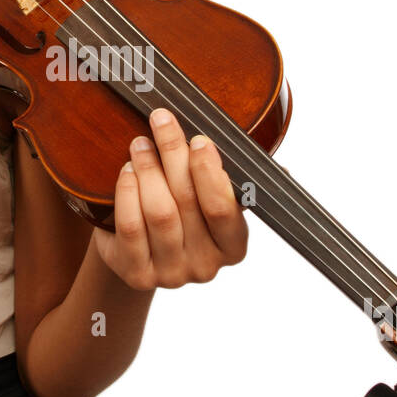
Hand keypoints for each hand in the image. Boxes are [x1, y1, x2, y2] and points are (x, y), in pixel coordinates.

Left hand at [91, 107, 248, 289]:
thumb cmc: (180, 214)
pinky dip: (128, 192)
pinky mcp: (138, 274)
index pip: (223, 209)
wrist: (136, 251)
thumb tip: (269, 159)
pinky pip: (131, 227)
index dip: (210, 172)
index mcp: (232, 246)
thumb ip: (227, 179)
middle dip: (173, 154)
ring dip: (148, 169)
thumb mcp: (206, 198)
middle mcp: (206, 266)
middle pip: (188, 202)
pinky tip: (127, 170)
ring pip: (160, 212)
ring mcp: (171, 274)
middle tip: (161, 121)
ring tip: (140, 144)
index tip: (199, 139)